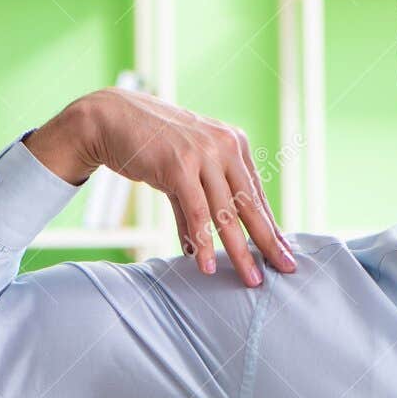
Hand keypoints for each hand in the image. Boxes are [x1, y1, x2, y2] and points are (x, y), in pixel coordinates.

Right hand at [29, 88, 294, 287]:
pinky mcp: (180, 166)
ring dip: (239, 251)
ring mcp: (203, 155)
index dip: (270, 226)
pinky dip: (204, 242)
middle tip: (286, 270)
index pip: (256, 194)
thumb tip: (199, 249)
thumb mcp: (183, 171)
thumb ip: (196, 206)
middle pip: (251, 205)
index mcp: (234, 144)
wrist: (110, 118)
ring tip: (251, 279)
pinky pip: (197, 213)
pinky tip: (207, 265)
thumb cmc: (148, 146)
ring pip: (227, 214)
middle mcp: (225, 147)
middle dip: (269, 242)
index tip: (282, 252)